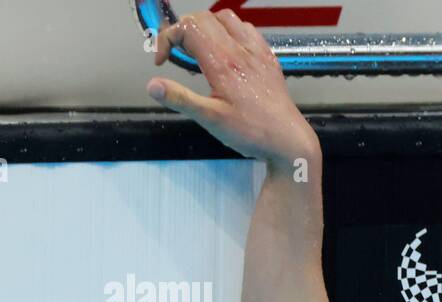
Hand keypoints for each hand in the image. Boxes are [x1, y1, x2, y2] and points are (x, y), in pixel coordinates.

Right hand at [147, 9, 319, 167]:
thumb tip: (152, 86)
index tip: (162, 61)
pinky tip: (229, 53)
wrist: (289, 141)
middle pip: (204, 18)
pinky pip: (249, 31)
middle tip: (179, 56)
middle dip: (183, 31)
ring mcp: (257, 53)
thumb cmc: (252, 133)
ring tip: (201, 51)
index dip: (167, 38)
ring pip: (227, 19)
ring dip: (208, 27)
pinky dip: (232, 33)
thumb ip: (180, 99)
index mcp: (223, 62)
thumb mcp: (211, 120)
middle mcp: (241, 51)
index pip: (187, 27)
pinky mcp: (269, 60)